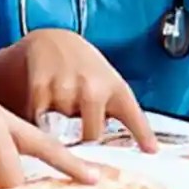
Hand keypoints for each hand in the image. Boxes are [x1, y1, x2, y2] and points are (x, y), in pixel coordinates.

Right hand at [15, 29, 157, 151]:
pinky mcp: (41, 86)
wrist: (51, 37)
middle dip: (85, 140)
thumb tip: (133, 146)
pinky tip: (40, 110)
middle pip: (91, 135)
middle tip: (78, 135)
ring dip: (57, 128)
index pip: (132, 115)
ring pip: (61, 131)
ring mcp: (66, 86)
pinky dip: (37, 121)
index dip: (142, 135)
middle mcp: (93, 87)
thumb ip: (115, 112)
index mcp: (115, 88)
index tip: (150, 150)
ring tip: (57, 109)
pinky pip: (38, 120)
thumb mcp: (108, 83)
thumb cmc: (84, 66)